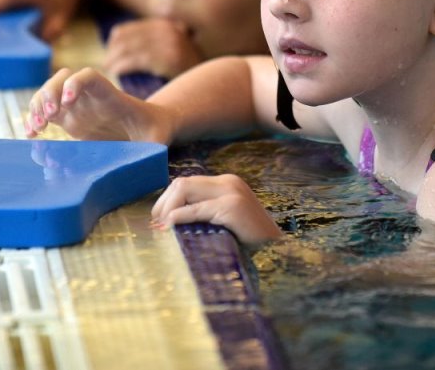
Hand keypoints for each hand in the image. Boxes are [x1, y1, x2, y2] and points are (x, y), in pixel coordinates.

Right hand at [25, 67, 172, 141]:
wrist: (147, 131)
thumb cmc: (154, 133)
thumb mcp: (157, 138)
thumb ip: (154, 145)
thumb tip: (149, 158)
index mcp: (110, 96)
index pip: (89, 76)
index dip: (74, 83)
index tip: (67, 103)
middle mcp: (90, 97)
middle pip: (61, 78)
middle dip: (49, 94)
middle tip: (47, 119)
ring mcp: (77, 106)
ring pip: (49, 92)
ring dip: (37, 106)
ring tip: (36, 130)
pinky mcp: (69, 119)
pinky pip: (45, 112)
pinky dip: (34, 119)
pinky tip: (30, 135)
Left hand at [104, 17, 202, 77]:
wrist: (213, 82)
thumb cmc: (186, 71)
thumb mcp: (170, 48)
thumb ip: (150, 43)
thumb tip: (115, 43)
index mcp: (163, 26)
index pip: (126, 30)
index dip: (112, 44)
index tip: (108, 57)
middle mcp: (166, 30)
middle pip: (124, 39)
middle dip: (111, 53)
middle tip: (106, 66)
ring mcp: (169, 43)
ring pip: (128, 48)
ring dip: (113, 60)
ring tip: (110, 70)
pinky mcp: (169, 58)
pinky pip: (136, 59)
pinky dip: (122, 66)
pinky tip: (116, 72)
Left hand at [151, 174, 282, 245]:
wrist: (278, 252)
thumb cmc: (249, 244)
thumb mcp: (223, 222)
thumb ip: (203, 215)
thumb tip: (166, 224)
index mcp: (227, 184)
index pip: (187, 183)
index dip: (168, 199)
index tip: (159, 220)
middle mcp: (228, 183)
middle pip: (182, 183)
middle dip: (163, 203)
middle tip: (156, 225)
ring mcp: (231, 192)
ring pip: (185, 189)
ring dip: (168, 209)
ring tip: (162, 228)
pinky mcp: (232, 206)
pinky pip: (197, 209)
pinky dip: (179, 217)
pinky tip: (170, 227)